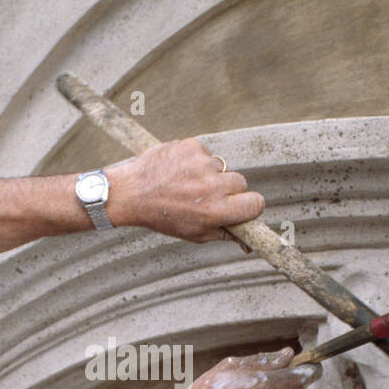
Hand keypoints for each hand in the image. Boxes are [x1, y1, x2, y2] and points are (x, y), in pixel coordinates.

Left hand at [104, 138, 264, 241]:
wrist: (132, 192)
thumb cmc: (164, 217)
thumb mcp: (195, 233)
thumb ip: (224, 233)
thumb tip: (248, 241)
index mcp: (216, 211)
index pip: (256, 203)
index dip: (250, 206)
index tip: (241, 206)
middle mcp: (212, 186)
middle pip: (241, 183)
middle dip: (229, 189)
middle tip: (207, 195)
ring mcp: (202, 163)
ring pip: (222, 167)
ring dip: (210, 174)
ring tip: (187, 183)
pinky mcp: (192, 146)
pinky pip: (206, 154)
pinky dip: (196, 161)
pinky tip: (180, 171)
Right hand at [163, 348, 320, 388]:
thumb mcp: (230, 366)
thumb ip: (261, 361)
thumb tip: (287, 354)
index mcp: (260, 384)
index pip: (298, 376)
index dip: (310, 369)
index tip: (315, 363)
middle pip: (297, 388)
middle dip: (298, 378)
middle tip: (291, 368)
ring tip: (252, 386)